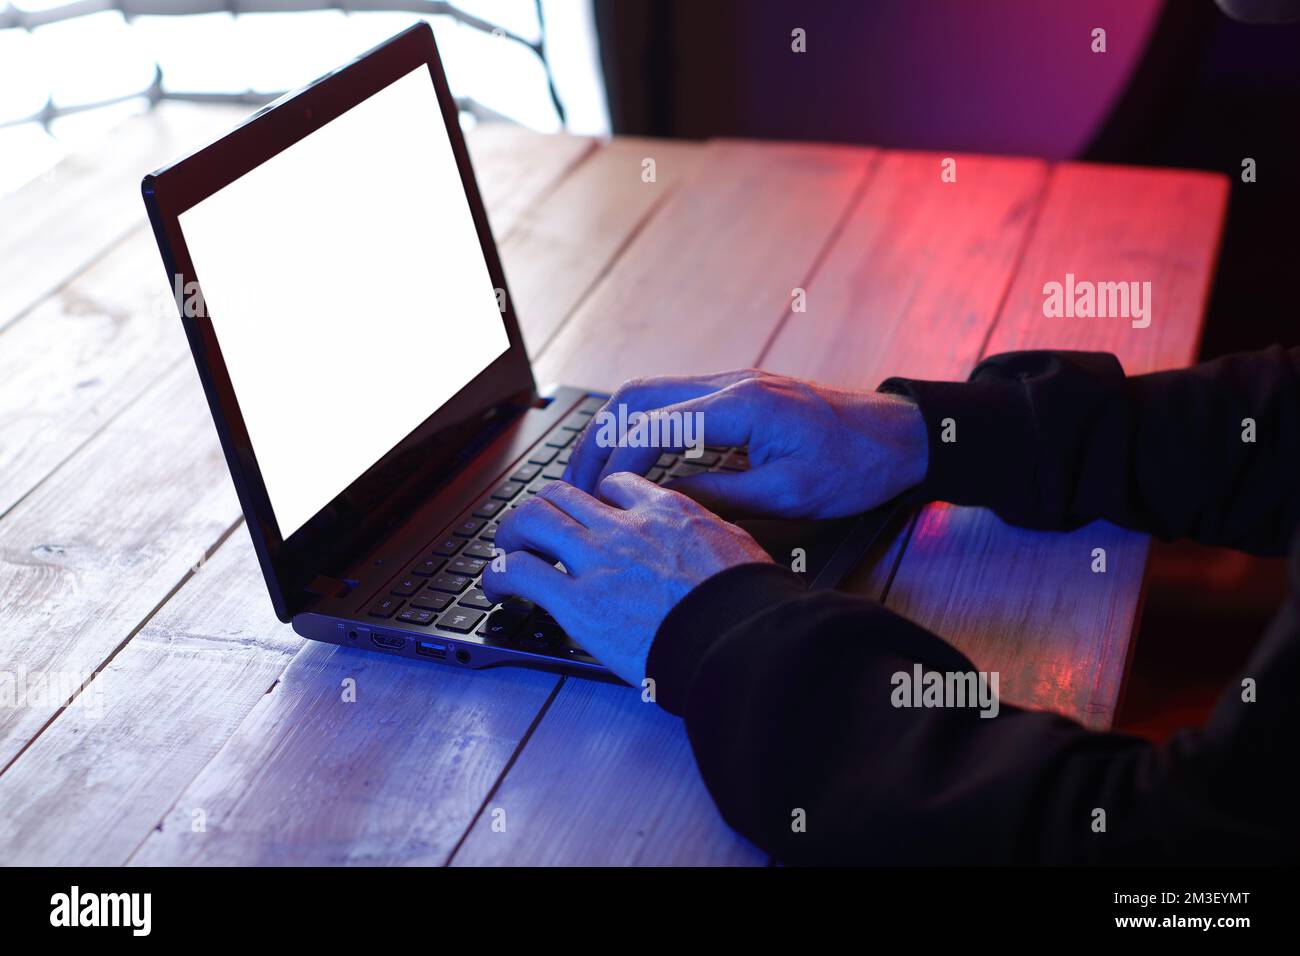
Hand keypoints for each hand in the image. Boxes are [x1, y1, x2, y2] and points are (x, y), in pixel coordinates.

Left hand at [480, 474, 771, 683]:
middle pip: (564, 494)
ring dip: (512, 534)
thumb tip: (723, 540)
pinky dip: (497, 575)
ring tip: (506, 550)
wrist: (739, 639)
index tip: (589, 515)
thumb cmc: (749, 604)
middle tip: (533, 529)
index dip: (595, 499)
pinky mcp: (577, 599)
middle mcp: (626, 525)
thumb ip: (718, 537)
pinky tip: (495, 587)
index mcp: (668, 511)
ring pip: (533, 520)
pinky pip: (519, 571)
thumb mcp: (743, 549)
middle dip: (543, 508)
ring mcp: (598, 559)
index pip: (615, 485)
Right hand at [562, 369, 927, 519]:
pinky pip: (671, 400)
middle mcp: (729, 384)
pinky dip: (640, 426)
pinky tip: (631, 459)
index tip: (598, 498)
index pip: (653, 426)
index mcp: (741, 407)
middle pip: (636, 397)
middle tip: (575, 483)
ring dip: (613, 429)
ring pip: (648, 392)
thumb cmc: (855, 467)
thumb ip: (718, 498)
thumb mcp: (787, 496)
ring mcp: (731, 383)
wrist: (898, 436)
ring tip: (591, 472)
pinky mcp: (736, 393)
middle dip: (597, 440)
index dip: (616, 463)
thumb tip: (660, 504)